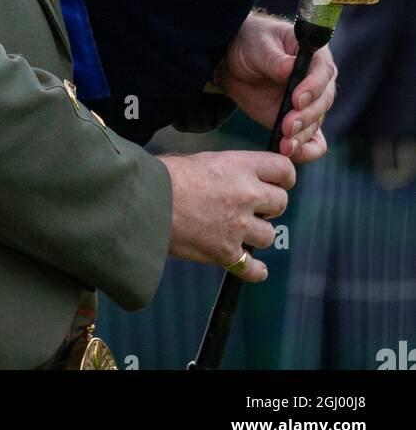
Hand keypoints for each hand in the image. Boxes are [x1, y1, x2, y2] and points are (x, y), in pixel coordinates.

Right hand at [159, 149, 295, 282]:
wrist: (146, 201)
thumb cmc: (166, 176)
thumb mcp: (202, 159)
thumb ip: (227, 170)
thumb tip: (234, 178)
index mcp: (241, 166)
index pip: (284, 170)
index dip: (283, 178)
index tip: (278, 183)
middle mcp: (247, 195)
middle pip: (280, 204)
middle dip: (269, 206)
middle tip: (253, 208)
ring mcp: (238, 226)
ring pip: (268, 235)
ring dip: (256, 234)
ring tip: (239, 231)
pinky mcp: (226, 252)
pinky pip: (252, 267)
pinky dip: (255, 270)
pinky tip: (255, 269)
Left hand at [217, 12, 335, 161]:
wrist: (233, 62)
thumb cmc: (251, 44)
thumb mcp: (258, 45)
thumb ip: (274, 59)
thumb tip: (290, 69)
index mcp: (315, 55)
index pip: (323, 72)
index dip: (313, 87)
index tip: (298, 99)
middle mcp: (318, 82)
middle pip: (323, 102)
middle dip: (306, 117)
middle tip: (288, 125)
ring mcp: (309, 104)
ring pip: (315, 124)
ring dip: (302, 136)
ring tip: (285, 145)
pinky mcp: (299, 123)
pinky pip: (312, 141)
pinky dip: (305, 150)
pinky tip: (292, 154)